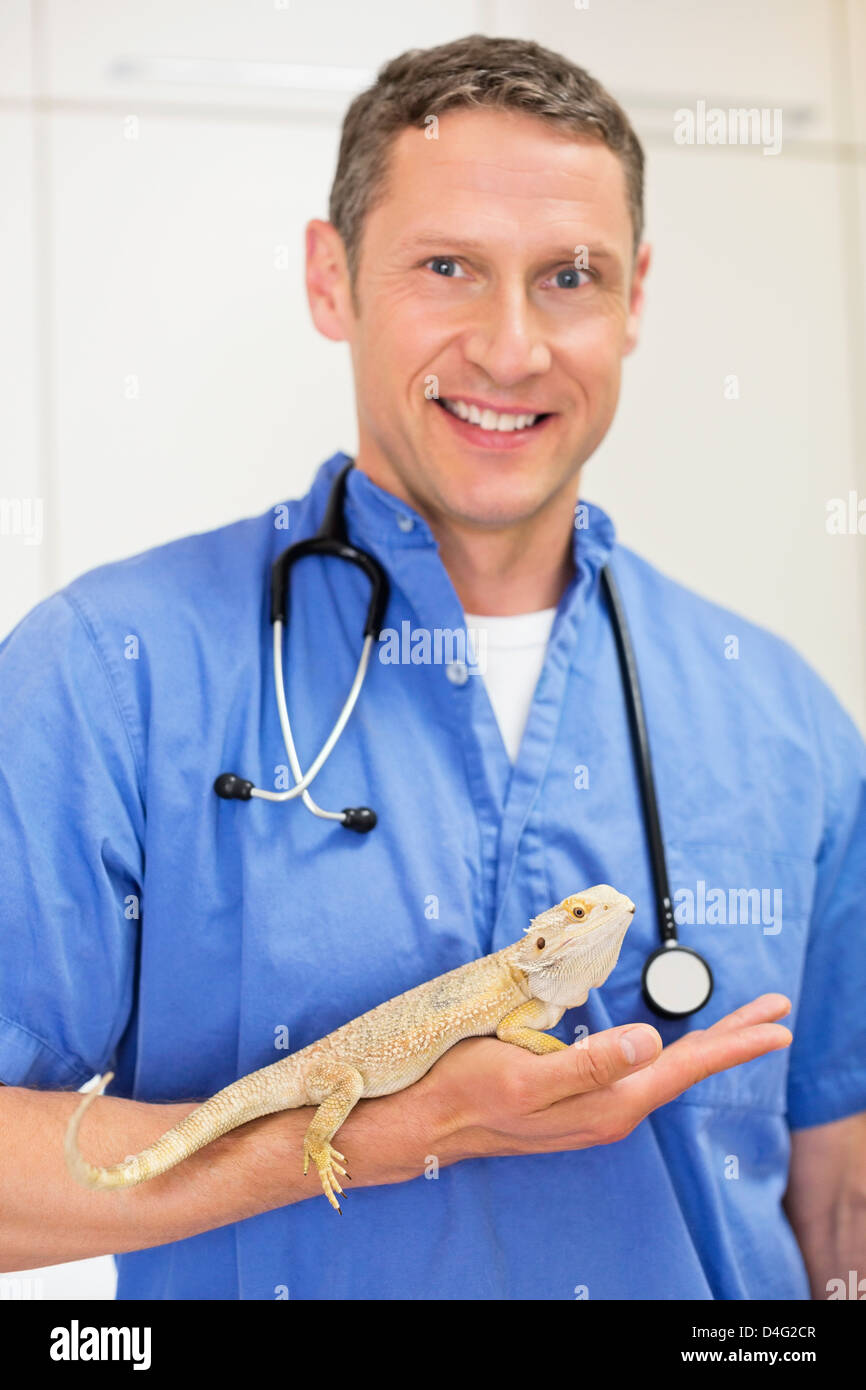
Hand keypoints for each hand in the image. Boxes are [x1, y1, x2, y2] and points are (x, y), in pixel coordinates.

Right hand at [421, 993, 791, 1162]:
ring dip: (703, 1045)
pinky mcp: (576, 1098)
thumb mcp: (527, 1076)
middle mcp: (609, 1110)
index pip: (685, 1067)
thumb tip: (653, 1042)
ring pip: (663, 1070)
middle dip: (732, 1038)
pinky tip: (666, 1047)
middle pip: (684, 1068)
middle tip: (775, 1012)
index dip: (735, 1043)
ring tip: (736, 1027)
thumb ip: (591, 1063)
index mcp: (607, 1104)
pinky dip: (666, 1053)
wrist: (426, 1120)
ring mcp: (593, 1108)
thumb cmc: (467, 1092)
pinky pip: (636, 1073)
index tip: (779, 1023)